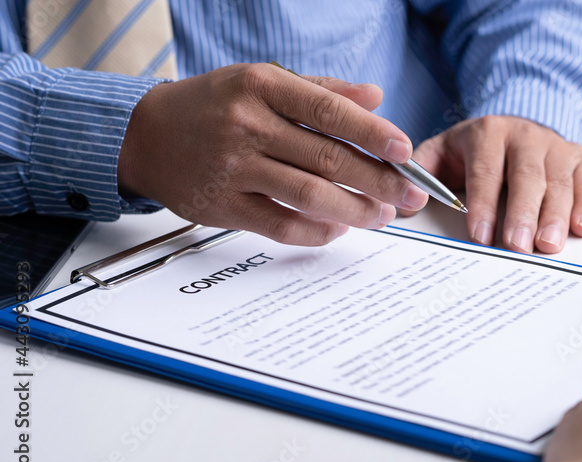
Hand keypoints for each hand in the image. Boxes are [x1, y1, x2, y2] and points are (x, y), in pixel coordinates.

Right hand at [118, 63, 428, 245]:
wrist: (144, 135)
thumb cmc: (214, 105)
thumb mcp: (264, 82)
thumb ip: (321, 91)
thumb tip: (375, 97)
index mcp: (262, 86)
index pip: (330, 112)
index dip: (374, 134)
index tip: (406, 151)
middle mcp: (247, 125)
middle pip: (328, 159)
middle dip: (379, 180)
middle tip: (410, 194)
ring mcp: (233, 168)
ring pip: (309, 195)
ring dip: (355, 210)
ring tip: (382, 215)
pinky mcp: (223, 206)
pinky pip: (281, 225)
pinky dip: (317, 231)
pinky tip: (339, 229)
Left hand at [410, 116, 581, 253]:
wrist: (516, 126)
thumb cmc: (476, 151)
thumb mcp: (443, 152)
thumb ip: (421, 174)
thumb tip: (401, 205)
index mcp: (488, 132)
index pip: (485, 170)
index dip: (483, 204)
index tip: (480, 236)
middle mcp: (526, 135)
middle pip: (526, 176)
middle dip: (522, 213)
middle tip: (517, 247)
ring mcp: (557, 147)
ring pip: (559, 182)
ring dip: (555, 215)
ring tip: (548, 245)